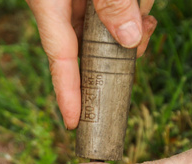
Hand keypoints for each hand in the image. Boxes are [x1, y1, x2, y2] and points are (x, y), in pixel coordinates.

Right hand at [26, 0, 157, 127]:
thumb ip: (112, 4)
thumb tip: (130, 39)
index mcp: (49, 4)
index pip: (60, 59)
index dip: (67, 95)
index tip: (73, 123)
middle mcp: (58, 7)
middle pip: (88, 46)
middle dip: (117, 50)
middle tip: (142, 38)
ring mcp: (72, 1)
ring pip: (104, 30)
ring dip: (130, 21)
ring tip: (140, 6)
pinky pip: (108, 14)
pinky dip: (128, 10)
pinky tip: (139, 3)